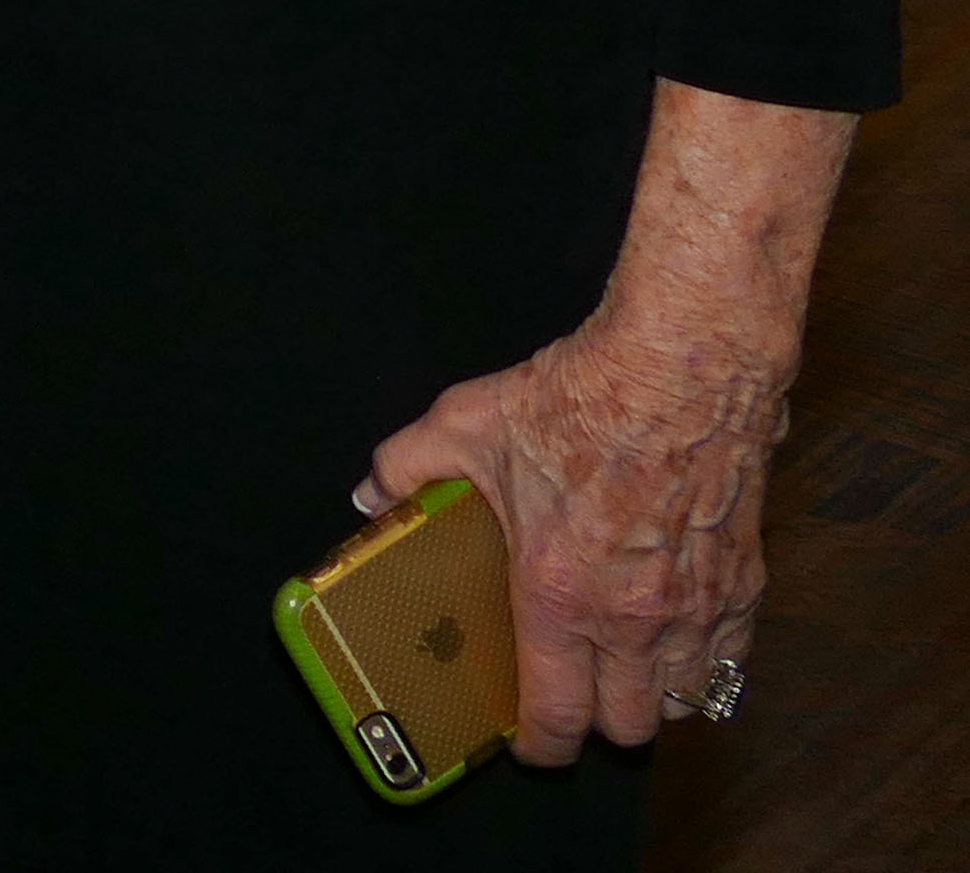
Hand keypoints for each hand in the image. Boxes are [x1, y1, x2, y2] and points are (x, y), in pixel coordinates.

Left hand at [365, 323, 786, 764]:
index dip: (540, 746)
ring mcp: (697, 608)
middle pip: (628, 726)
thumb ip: (405, 468)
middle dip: (597, 723)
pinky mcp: (745, 585)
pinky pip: (729, 658)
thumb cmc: (577, 400)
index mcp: (560, 595)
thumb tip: (371, 496)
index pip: (557, 714)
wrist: (681, 370)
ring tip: (622, 665)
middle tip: (572, 692)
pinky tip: (676, 632)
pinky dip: (704, 660)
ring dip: (653, 695)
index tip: (527, 743)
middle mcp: (635, 620)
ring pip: (684, 700)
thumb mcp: (463, 425)